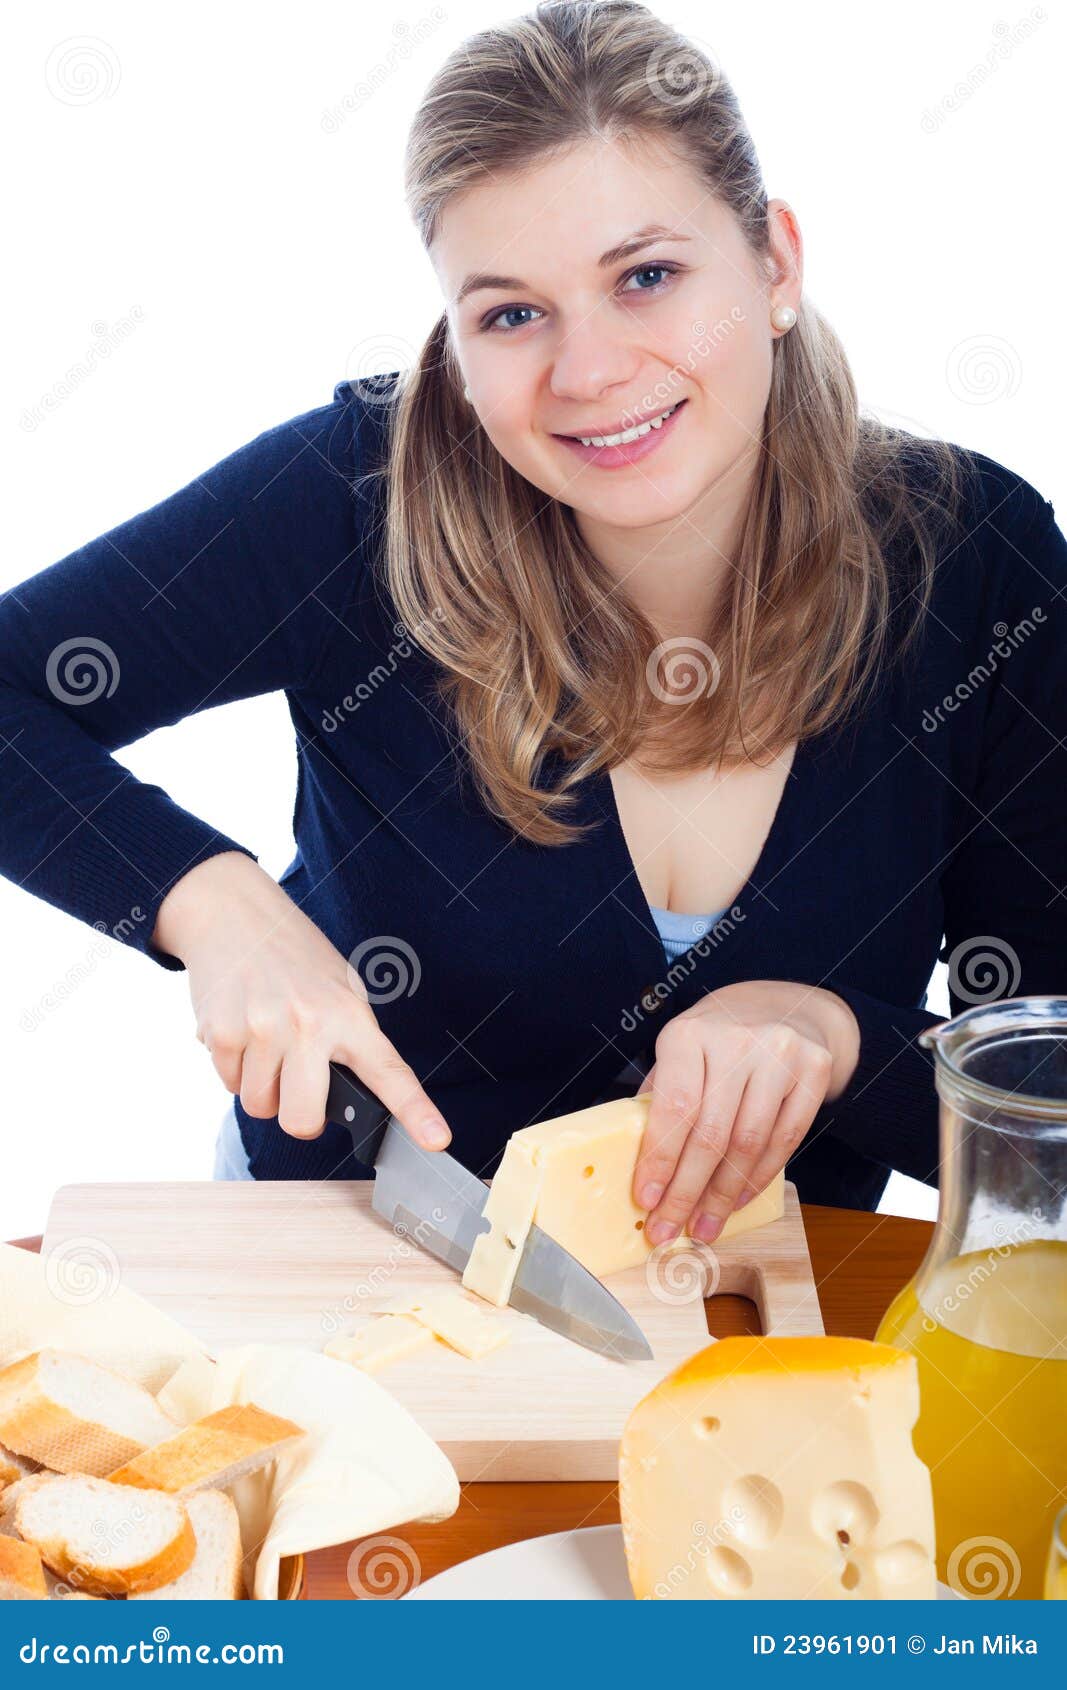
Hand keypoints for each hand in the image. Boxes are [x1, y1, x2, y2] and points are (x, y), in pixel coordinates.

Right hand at [152, 852, 451, 1149]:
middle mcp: (307, 1024)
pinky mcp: (221, 1033)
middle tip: (299, 1088)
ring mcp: (261, 1030)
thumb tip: (355, 1097)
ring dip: (262, 1088)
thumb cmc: (294, 957)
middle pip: (302, 1119)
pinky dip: (235, 1069)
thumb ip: (349, 1039)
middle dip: (300, 1117)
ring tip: (267, 1044)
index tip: (437, 1141)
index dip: (416, 1113)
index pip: (389, 1072)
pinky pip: (229, 1084)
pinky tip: (242, 1031)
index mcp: (348, 1014)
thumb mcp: (340, 988)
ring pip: (259, 1106)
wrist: (233, 915)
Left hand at [632, 980, 858, 1245]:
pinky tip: (736, 1201)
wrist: (785, 1005)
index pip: (674, 1107)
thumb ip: (661, 1100)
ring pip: (748, 1144)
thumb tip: (637, 1166)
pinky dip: (757, 1179)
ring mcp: (780, 1054)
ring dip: (722, 1196)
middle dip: (686, 1192)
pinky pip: (784, 1141)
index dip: (660, 1160)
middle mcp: (736, 1040)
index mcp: (689, 1034)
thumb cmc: (717, 1039)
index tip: (646, 1200)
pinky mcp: (814, 1070)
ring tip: (704, 1227)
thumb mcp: (679, 1054)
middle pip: (711, 1134)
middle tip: (668, 1230)